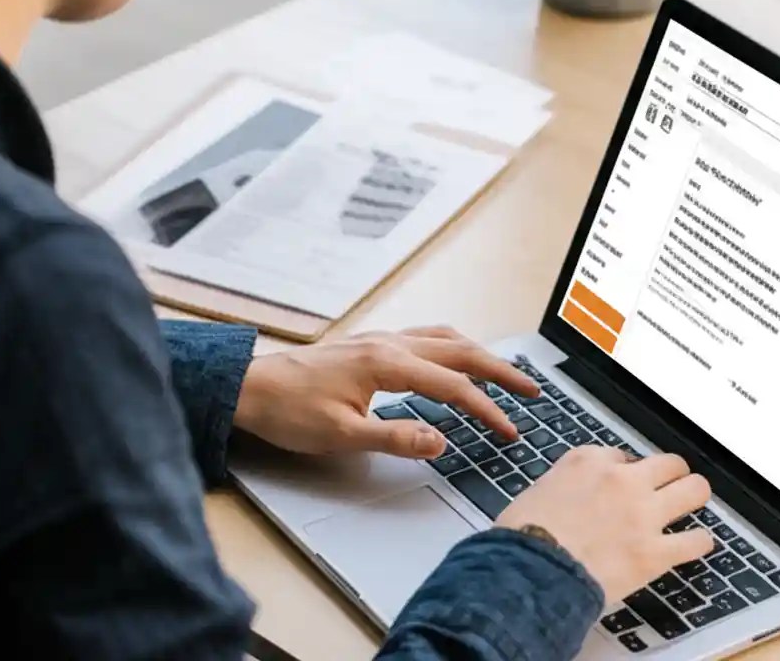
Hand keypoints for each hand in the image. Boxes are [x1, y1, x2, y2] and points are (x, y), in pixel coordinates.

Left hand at [234, 326, 537, 457]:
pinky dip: (454, 347)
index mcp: (387, 363)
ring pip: (445, 338)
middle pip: (461, 351)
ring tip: (504, 373)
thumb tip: (440, 442)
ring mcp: (380, 340)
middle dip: (501, 371)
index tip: (509, 431)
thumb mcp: (342, 435)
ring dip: (480, 354)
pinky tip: (455, 358)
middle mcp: (389, 343)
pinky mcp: (371, 345)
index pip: (454, 386)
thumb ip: (397, 438)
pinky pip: (426, 337)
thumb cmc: (288, 411)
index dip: (487, 410)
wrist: (247, 387)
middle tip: (532, 390)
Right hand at [496, 446, 712, 602]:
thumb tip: (568, 499)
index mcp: (588, 462)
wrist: (529, 571)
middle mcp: (622, 480)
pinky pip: (696, 541)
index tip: (624, 482)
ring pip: (693, 489)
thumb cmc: (522, 536)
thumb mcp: (537, 492)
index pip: (621, 456)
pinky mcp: (655, 552)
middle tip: (669, 486)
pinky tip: (696, 543)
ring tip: (692, 504)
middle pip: (668, 463)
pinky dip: (698, 542)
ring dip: (693, 496)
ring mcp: (643, 515)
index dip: (626, 471)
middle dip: (671, 475)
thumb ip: (563, 487)